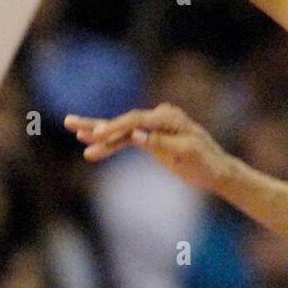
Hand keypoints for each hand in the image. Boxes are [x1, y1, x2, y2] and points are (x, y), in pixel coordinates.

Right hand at [65, 105, 228, 193]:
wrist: (217, 171)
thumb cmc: (205, 163)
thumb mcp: (186, 155)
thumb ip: (161, 144)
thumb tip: (137, 137)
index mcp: (169, 118)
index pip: (137, 121)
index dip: (115, 128)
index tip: (97, 136)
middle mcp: (160, 117)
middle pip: (125, 120)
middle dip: (98, 125)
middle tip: (71, 124)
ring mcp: (154, 126)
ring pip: (123, 128)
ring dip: (98, 131)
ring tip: (72, 127)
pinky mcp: (150, 137)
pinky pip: (127, 137)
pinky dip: (110, 140)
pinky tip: (91, 141)